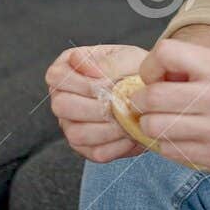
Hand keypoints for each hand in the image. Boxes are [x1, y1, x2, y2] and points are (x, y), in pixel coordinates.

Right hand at [45, 44, 148, 163]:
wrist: (153, 95)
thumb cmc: (134, 71)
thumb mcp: (125, 57)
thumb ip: (105, 62)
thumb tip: (85, 65)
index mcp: (66, 70)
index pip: (56, 76)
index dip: (80, 81)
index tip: (105, 81)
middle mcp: (62, 99)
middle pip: (61, 106)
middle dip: (93, 105)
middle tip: (118, 102)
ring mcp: (71, 125)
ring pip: (77, 133)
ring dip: (107, 127)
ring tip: (128, 118)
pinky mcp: (88, 148)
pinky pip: (96, 152)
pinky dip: (117, 144)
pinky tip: (131, 132)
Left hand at [129, 39, 209, 179]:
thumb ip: (203, 70)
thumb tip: (162, 76)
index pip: (166, 53)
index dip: (152, 65)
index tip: (155, 75)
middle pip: (151, 97)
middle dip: (142, 101)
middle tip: (149, 103)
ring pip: (155, 129)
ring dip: (152, 126)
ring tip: (165, 123)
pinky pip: (172, 153)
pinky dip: (168, 147)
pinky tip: (182, 140)